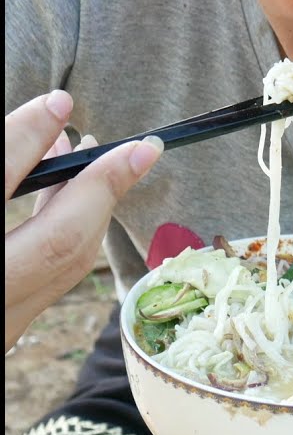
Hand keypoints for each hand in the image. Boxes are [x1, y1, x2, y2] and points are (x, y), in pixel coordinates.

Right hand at [4, 90, 162, 350]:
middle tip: (137, 146)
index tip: (58, 104)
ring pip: (64, 268)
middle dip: (101, 188)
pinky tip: (64, 196)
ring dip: (89, 208)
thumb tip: (40, 126)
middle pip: (58, 244)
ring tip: (88, 154)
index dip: (22, 141)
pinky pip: (51, 279)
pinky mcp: (3, 331)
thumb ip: (3, 162)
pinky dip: (67, 233)